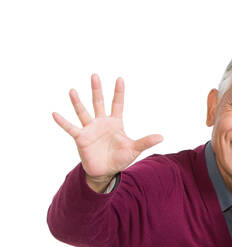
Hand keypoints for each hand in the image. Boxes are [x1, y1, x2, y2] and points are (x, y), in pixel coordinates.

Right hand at [51, 74, 162, 190]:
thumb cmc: (119, 158)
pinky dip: (63, 122)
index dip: (119, 92)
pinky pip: (71, 128)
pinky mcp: (81, 138)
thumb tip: (162, 137)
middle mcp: (101, 122)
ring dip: (78, 102)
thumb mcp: (134, 149)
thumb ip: (146, 142)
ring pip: (83, 112)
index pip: (117, 104)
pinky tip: (54, 113)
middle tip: (95, 75)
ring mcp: (90, 129)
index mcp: (115, 123)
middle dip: (97, 89)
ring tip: (73, 90)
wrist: (105, 171)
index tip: (120, 78)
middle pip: (99, 102)